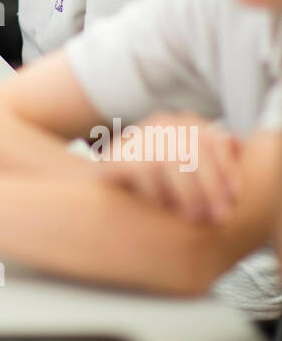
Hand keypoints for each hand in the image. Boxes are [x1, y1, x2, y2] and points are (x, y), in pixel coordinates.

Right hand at [98, 113, 240, 222]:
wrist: (103, 177)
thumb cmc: (152, 175)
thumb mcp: (184, 163)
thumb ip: (211, 155)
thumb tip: (238, 146)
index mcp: (183, 123)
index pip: (213, 140)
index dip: (227, 169)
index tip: (234, 197)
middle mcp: (162, 123)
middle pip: (194, 151)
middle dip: (211, 188)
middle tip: (218, 218)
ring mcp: (139, 136)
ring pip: (171, 161)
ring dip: (188, 194)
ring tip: (194, 218)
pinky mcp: (116, 156)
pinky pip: (143, 173)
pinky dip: (158, 194)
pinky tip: (164, 208)